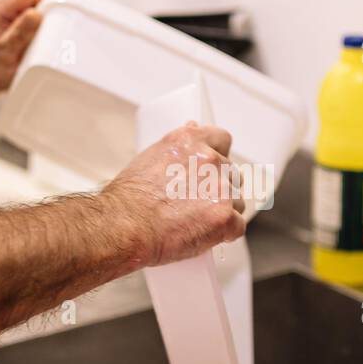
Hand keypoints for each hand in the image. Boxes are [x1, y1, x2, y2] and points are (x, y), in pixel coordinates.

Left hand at [0, 0, 44, 98]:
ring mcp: (6, 13)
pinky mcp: (10, 22)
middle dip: (43, 19)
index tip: (45, 28)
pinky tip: (26, 46)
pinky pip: (32, 20)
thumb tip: (37, 14)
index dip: (45, 7)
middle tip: (35, 41)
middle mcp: (2, 5)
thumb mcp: (4, 52)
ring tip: (28, 46)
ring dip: (39, 28)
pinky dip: (34, 33)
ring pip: (36, 10)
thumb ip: (21, 33)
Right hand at [102, 122, 245, 267]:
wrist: (124, 226)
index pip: (222, 140)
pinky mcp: (225, 217)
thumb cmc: (129, 199)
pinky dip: (226, 233)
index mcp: (190, 141)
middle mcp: (209, 160)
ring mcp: (220, 189)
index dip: (219, 156)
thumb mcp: (150, 157)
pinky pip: (238, 225)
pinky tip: (207, 235)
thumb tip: (193, 128)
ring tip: (197, 221)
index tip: (213, 168)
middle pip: (232, 173)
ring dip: (224, 211)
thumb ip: (178, 147)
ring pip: (237, 201)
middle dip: (220, 188)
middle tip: (199, 203)